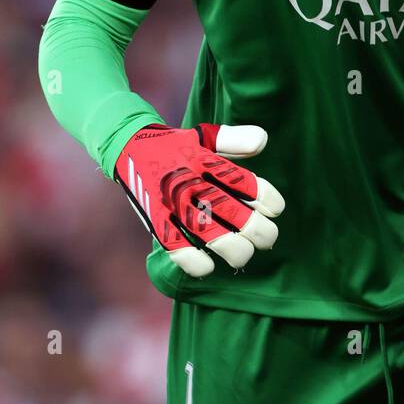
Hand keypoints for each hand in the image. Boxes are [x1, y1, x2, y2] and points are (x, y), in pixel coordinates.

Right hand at [114, 122, 283, 276]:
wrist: (127, 146)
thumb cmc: (175, 145)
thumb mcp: (203, 137)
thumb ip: (233, 140)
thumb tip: (262, 140)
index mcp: (204, 159)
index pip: (242, 181)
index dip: (265, 197)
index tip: (276, 209)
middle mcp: (189, 180)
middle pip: (229, 209)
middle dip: (256, 230)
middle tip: (267, 238)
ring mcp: (170, 201)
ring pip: (206, 231)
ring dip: (231, 248)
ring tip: (244, 255)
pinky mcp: (154, 219)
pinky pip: (174, 246)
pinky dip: (192, 260)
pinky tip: (208, 266)